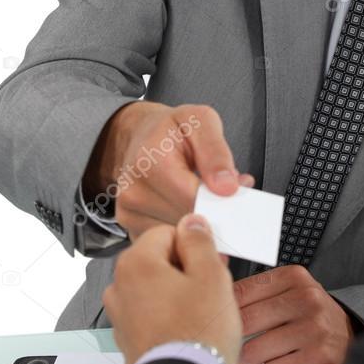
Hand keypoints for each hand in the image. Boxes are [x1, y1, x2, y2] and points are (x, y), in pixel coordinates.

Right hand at [83, 100, 253, 240]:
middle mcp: (134, 193)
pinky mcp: (130, 227)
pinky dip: (183, 233)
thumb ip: (217, 152)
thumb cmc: (171, 129)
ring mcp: (129, 214)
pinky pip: (168, 242)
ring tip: (203, 201)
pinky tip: (188, 211)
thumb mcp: (200, 121)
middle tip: (222, 196)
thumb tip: (228, 187)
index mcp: (151, 164)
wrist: (139, 135)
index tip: (234, 197)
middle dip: (213, 213)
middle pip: (188, 221)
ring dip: (198, 224)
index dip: (221, 202)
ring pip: (180, 236)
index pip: (195, 200)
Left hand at [103, 212, 241, 363]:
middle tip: (210, 288)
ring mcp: (122, 313)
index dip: (194, 246)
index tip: (209, 262)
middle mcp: (121, 285)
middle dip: (186, 268)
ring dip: (177, 292)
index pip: (168, 232)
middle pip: (160, 259)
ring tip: (201, 311)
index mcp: (136, 262)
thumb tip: (191, 223)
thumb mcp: (211, 274)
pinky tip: (188, 328)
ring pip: (156, 286)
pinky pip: (151, 312)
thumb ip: (199, 241)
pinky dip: (168, 314)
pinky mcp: (128, 336)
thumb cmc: (196, 334)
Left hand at [233, 265, 355, 363]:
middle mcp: (306, 298)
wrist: (347, 339)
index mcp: (293, 277)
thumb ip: (255, 291)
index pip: (240, 292)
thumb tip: (215, 289)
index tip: (221, 326)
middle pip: (245, 321)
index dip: (223, 315)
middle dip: (233, 343)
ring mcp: (314, 327)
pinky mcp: (319, 356)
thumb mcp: (287, 292)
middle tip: (234, 350)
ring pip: (255, 350)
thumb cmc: (309, 317)